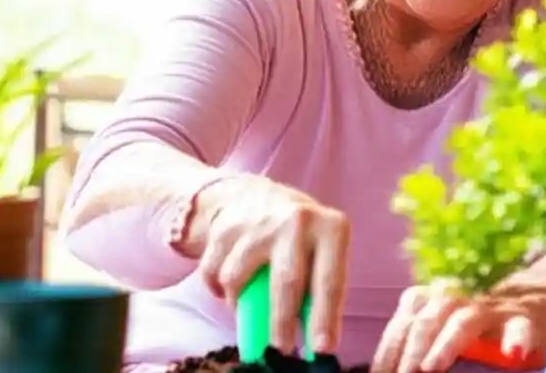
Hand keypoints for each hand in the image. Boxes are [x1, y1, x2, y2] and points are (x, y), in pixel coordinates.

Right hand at [189, 174, 350, 354]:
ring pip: (238, 280)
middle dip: (282, 323)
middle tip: (281, 350)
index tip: (322, 348)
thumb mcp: (321, 251)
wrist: (254, 195)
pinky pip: (214, 273)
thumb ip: (318, 288)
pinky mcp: (226, 227)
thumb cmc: (298, 237)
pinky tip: (230, 283)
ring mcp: (259, 223)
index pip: (329, 281)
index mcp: (331, 229)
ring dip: (239, 303)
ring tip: (249, 303)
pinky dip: (218, 289)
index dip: (325, 317)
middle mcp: (297, 222)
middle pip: (287, 282)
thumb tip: (314, 341)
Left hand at [371, 281, 545, 372]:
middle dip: (411, 347)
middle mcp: (463, 300)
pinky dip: (516, 339)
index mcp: (438, 300)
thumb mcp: (450, 328)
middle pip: (430, 315)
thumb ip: (422, 343)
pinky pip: (520, 327)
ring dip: (447, 343)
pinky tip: (512, 354)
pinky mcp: (527, 320)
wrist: (542, 301)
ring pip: (466, 318)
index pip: (406, 318)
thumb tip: (385, 370)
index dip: (389, 347)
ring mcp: (495, 309)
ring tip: (432, 367)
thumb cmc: (485, 326)